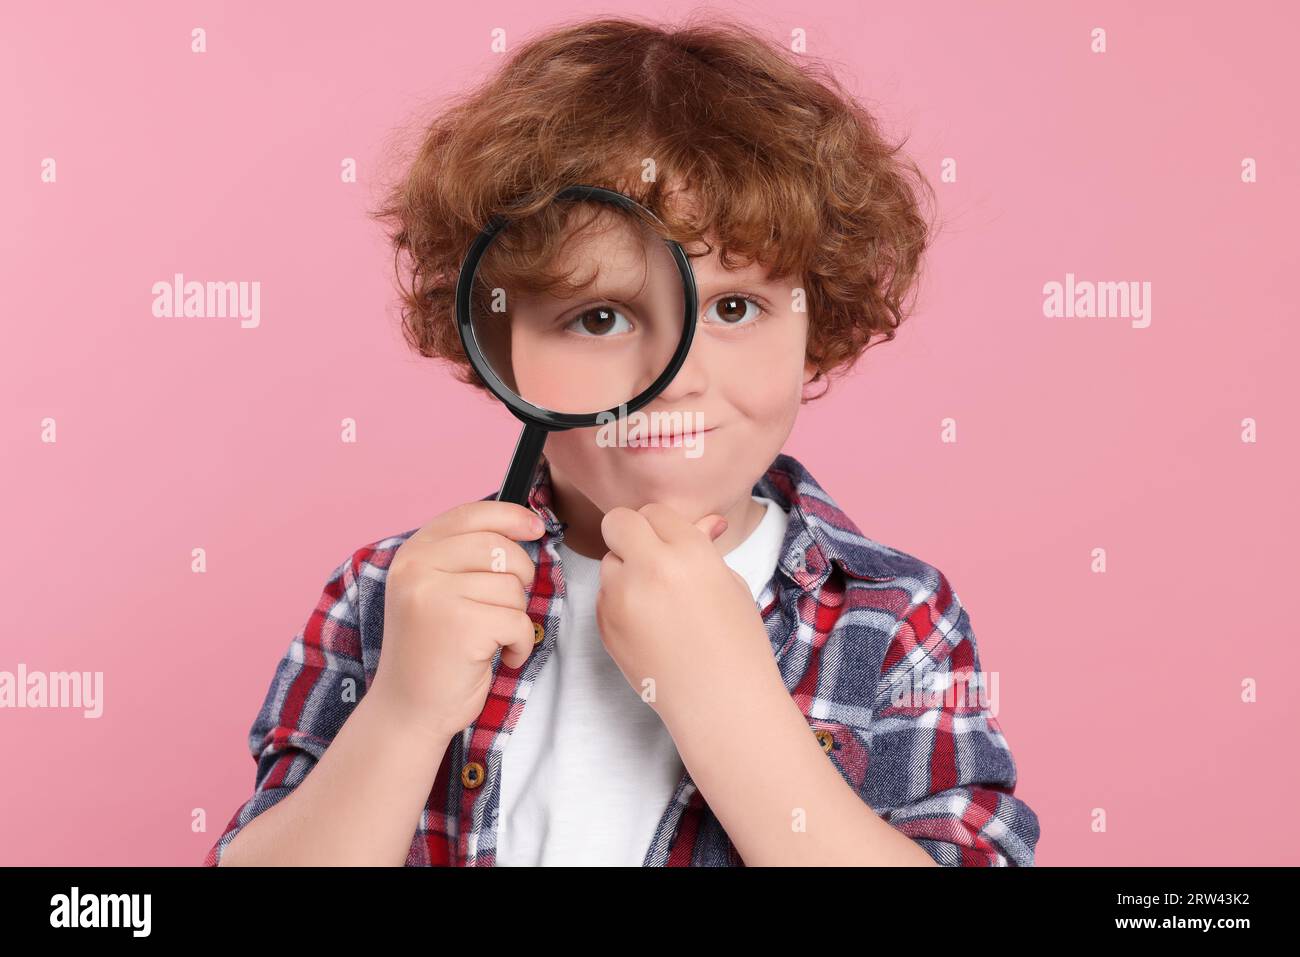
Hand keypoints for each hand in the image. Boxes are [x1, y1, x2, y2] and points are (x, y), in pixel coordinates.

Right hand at [370, 500, 544, 741]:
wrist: (408, 711)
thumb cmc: (433, 652)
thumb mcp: (436, 590)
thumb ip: (465, 556)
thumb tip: (526, 525)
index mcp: (412, 553)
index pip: (471, 514)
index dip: (511, 516)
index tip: (536, 527)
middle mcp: (418, 568)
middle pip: (500, 548)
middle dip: (520, 576)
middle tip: (506, 606)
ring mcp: (436, 595)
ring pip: (512, 586)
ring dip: (516, 616)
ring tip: (492, 638)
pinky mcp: (461, 626)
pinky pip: (518, 620)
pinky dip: (520, 643)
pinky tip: (499, 656)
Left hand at [595, 503, 775, 725]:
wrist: (720, 703)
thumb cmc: (737, 645)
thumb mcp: (731, 587)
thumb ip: (705, 550)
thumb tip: (705, 522)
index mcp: (688, 553)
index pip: (655, 511)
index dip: (664, 526)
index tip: (673, 541)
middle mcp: (648, 569)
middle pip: (618, 522)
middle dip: (632, 533)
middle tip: (652, 555)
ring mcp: (621, 598)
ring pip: (608, 561)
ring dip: (626, 570)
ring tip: (658, 601)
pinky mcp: (605, 625)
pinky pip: (604, 596)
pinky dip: (621, 602)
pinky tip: (650, 626)